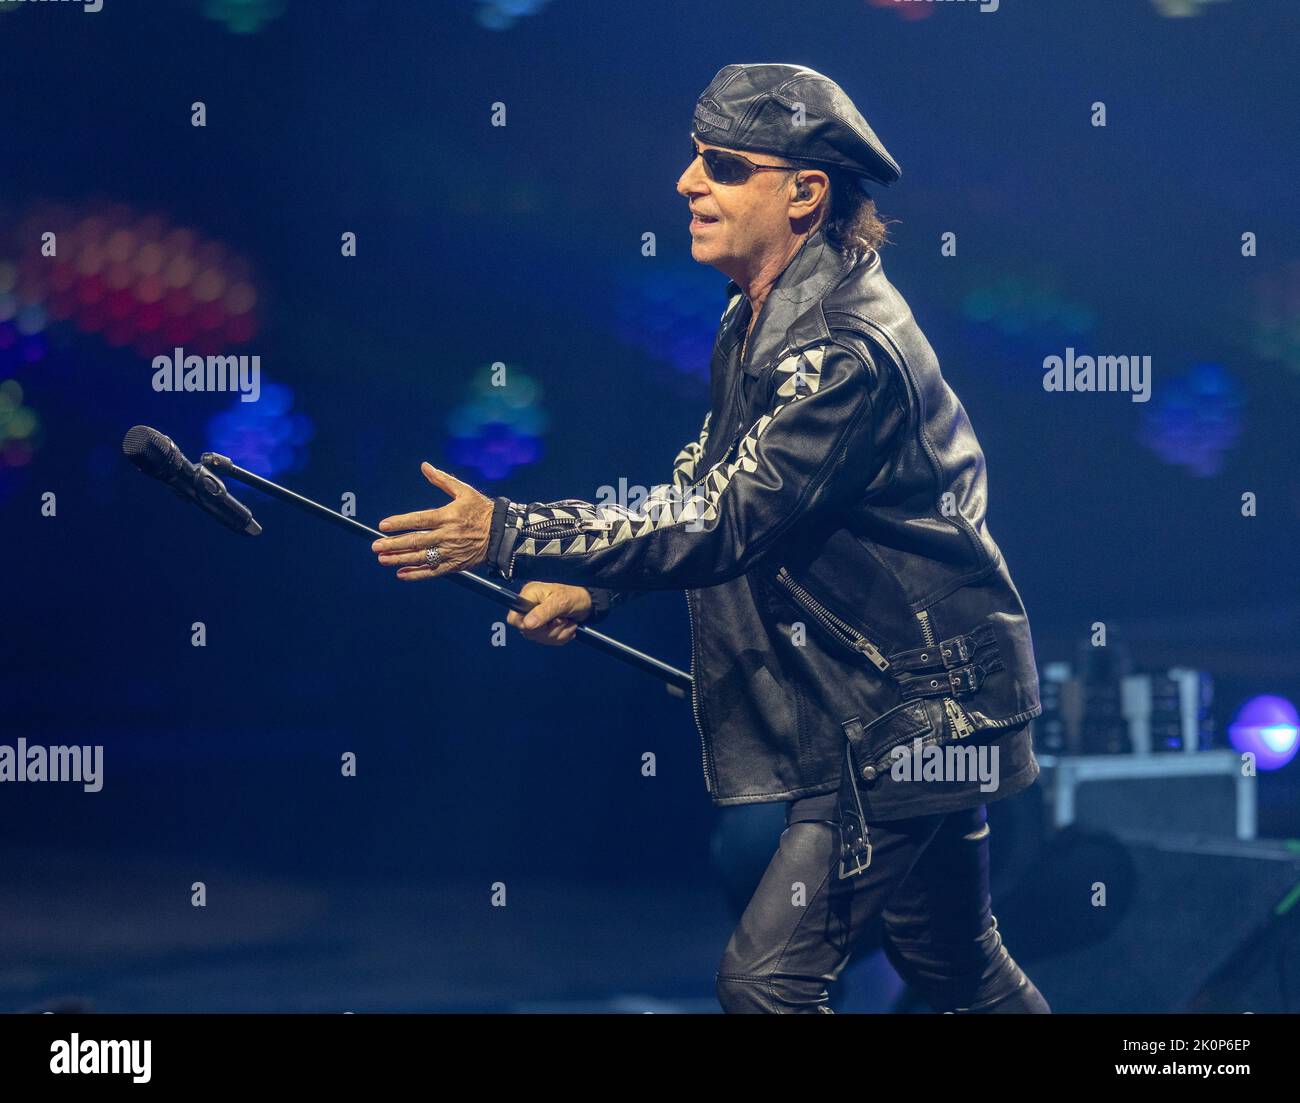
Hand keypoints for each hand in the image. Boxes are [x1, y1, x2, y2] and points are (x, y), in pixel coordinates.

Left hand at [371, 462, 494, 579]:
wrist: (502, 533)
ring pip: (421, 558)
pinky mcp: (455, 565)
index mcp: (448, 516)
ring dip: (400, 559)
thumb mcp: (464, 491)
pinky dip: (417, 575)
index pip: (419, 520)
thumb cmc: (482, 510)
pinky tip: (401, 574)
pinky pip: (433, 571)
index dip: (400, 523)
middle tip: (376, 546)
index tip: (383, 525)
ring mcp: (450, 552)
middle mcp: (447, 535)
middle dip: (393, 544)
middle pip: (416, 541)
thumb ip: (442, 479)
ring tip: (383, 559)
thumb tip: (425, 466)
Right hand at [505, 582, 593, 645]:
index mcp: (529, 596)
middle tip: (561, 620)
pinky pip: (549, 641)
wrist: (588, 603)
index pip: (514, 618)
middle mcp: (530, 609)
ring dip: (557, 633)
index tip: (541, 624)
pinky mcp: (546, 629)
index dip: (524, 625)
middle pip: (528, 632)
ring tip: (568, 622)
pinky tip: (568, 627)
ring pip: (539, 638)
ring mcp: (538, 620)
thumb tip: (527, 625)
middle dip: (548, 630)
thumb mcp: (560, 601)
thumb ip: (544, 612)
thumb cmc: (574, 596)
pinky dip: (561, 637)